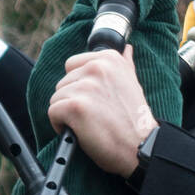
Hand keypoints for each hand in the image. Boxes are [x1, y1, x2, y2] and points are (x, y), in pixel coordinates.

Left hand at [46, 45, 156, 176]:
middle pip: (62, 83)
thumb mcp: (133, 83)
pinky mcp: (75, 106)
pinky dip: (60, 125)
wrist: (141, 146)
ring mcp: (85, 86)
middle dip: (72, 101)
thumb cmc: (135, 119)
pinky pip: (53, 112)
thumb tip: (127, 49)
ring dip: (66, 114)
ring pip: (56, 98)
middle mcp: (96, 67)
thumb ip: (125, 64)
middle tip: (93, 115)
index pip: (72, 65)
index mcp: (109, 59)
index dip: (78, 85)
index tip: (93, 100)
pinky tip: (79, 131)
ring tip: (88, 124)